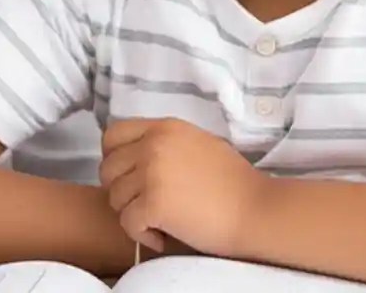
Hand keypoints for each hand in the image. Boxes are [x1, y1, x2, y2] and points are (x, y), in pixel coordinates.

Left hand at [100, 118, 270, 258]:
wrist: (257, 210)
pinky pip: (127, 223)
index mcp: (164, 128)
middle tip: (145, 205)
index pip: (112, 136)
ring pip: (115, 198)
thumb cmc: (234, 183)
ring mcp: (152, 173)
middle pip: (108, 169)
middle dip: (122, 192)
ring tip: (159, 222)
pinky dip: (142, 236)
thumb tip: (137, 153)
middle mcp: (153, 145)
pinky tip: (163, 237)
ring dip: (132, 215)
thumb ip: (166, 143)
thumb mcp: (198, 143)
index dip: (113, 159)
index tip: (128, 177)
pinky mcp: (154, 203)